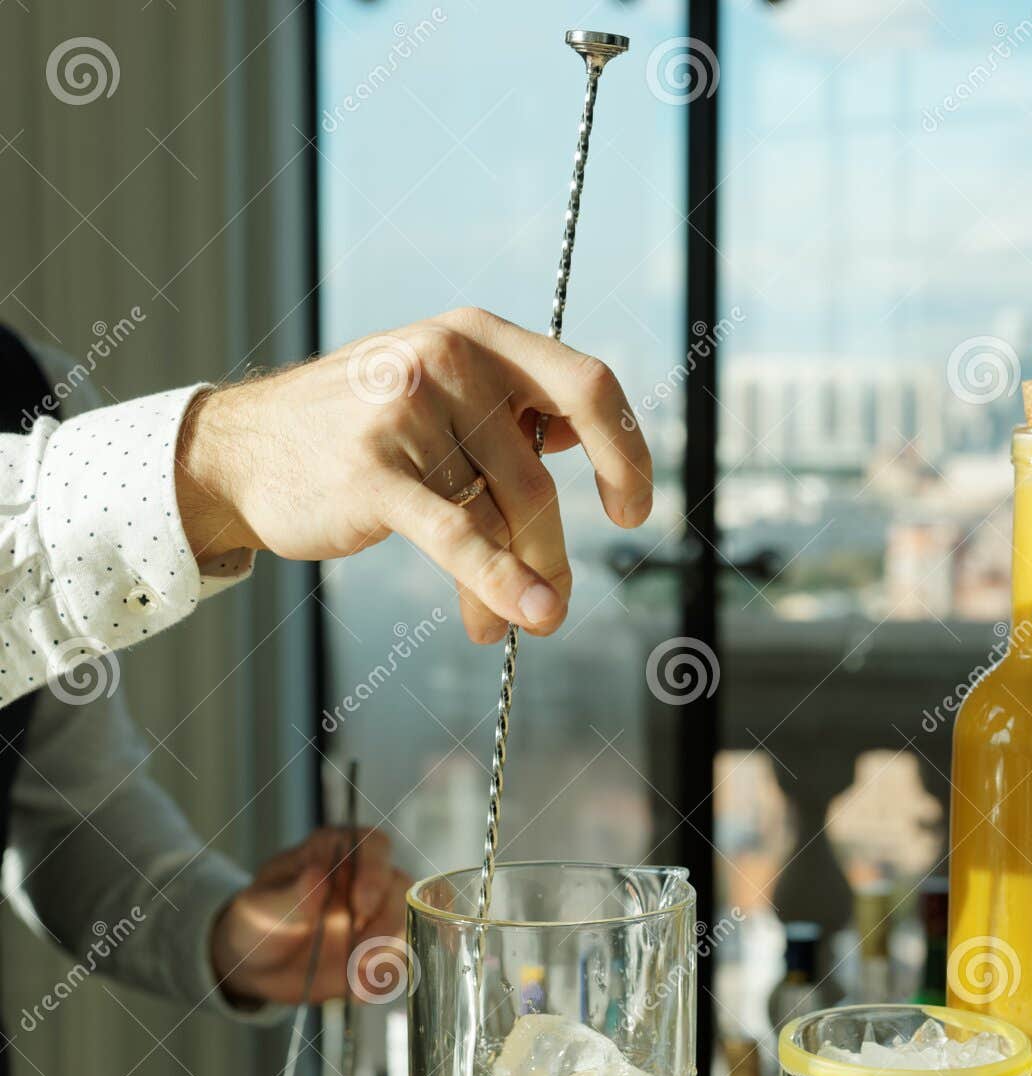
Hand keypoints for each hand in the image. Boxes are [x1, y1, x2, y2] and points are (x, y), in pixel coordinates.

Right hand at [176, 306, 651, 643]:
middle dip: (552, 555)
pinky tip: (520, 616)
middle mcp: (451, 361)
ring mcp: (411, 412)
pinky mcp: (376, 472)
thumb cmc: (352, 434)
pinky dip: (500, 584)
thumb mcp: (436, 396)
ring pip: (502, 517)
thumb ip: (508, 420)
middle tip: (553, 605)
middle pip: (539, 480)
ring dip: (515, 586)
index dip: (626, 453)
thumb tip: (588, 469)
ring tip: (498, 627)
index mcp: (479, 337)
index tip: (633, 508)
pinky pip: (461, 538)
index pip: (588, 388)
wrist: (242, 448)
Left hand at [210, 826, 410, 1005]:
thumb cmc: (258, 921)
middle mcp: (365, 879)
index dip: (376, 873)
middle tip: (362, 958)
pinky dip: (383, 981)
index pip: (373, 846)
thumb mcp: (263, 908)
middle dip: (387, 926)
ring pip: (406, 927)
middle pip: (400, 890)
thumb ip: (292, 896)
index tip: (361, 907)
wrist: (258, 964)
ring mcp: (377, 916)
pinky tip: (357, 994)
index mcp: (336, 852)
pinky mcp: (381, 950)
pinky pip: (397, 963)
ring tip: (357, 984)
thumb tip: (317, 876)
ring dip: (389, 957)